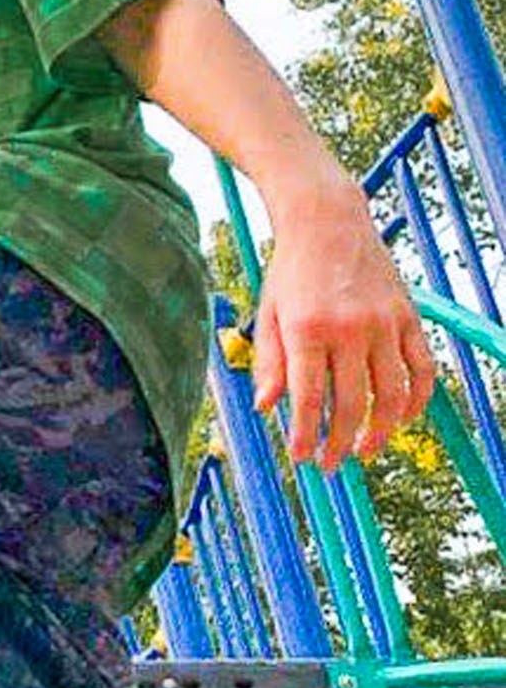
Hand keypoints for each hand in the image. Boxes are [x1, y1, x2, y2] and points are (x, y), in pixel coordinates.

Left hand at [253, 193, 436, 470]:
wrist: (328, 222)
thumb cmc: (290, 272)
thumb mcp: (267, 314)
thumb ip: (269, 363)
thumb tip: (266, 406)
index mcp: (307, 330)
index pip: (308, 397)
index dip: (305, 434)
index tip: (301, 458)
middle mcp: (350, 329)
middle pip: (352, 403)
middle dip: (341, 442)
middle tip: (330, 465)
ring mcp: (384, 323)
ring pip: (392, 392)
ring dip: (381, 430)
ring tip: (365, 452)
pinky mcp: (408, 316)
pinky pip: (421, 367)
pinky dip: (417, 398)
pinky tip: (403, 419)